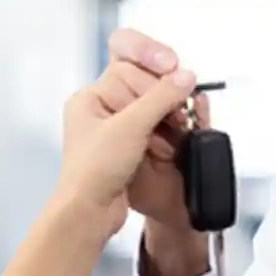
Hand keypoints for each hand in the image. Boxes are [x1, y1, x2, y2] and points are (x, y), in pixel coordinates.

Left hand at [98, 28, 211, 275]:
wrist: (91, 214)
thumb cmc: (91, 175)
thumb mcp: (129, 128)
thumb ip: (160, 97)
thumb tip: (184, 76)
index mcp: (92, 97)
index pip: (128, 63)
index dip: (152, 61)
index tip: (173, 66)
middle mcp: (104, 108)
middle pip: (146, 81)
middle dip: (166, 92)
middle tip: (180, 105)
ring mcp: (121, 127)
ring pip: (157, 103)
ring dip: (172, 110)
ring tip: (181, 121)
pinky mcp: (135, 145)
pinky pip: (160, 124)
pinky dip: (173, 127)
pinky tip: (182, 131)